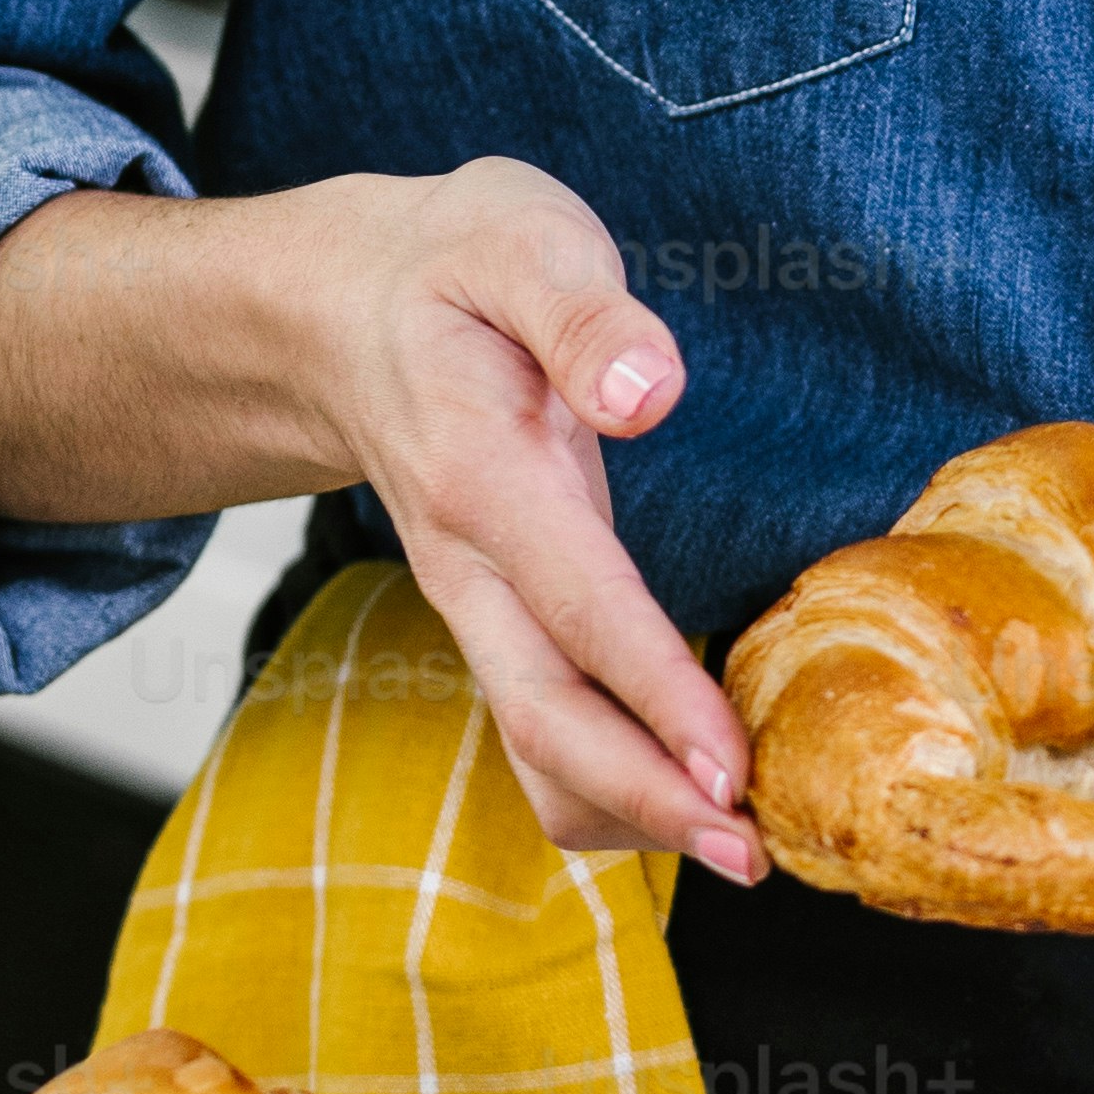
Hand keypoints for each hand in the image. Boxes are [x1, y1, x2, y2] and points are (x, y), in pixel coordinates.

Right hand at [260, 161, 762, 882]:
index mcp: (481, 472)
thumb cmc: (451, 269)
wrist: (339, 307)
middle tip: (753, 853)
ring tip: (740, 846)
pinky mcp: (496, 615)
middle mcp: (468, 561)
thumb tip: (649, 392)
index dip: (654, 692)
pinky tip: (694, 788)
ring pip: (535, 745)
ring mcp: (476, 601)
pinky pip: (544, 723)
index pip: (578, 605)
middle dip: (646, 798)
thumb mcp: (517, 240)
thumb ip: (583, 315)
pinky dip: (613, 776)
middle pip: (544, 715)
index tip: (728, 769)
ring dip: (629, 810)